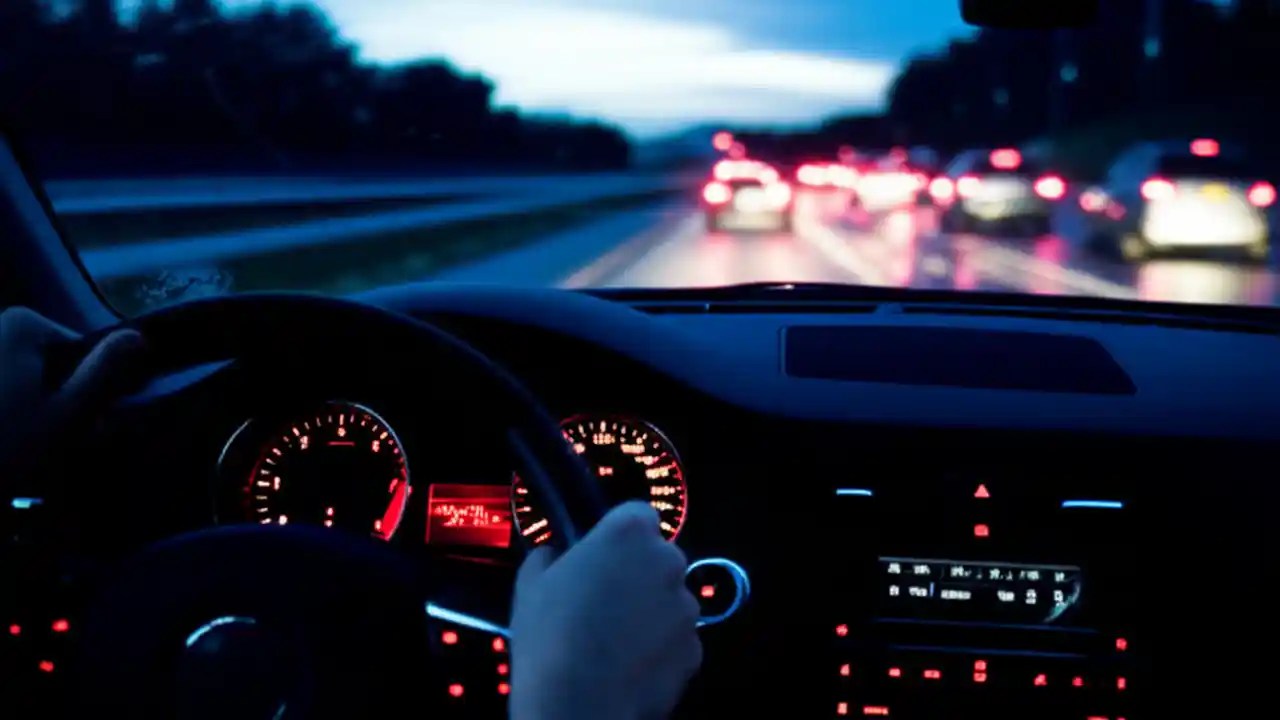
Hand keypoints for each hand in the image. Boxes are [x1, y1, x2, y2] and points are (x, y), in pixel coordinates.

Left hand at [0, 307, 142, 489]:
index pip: (81, 351)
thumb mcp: (65, 410)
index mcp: (24, 325)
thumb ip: (104, 371)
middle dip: (59, 400)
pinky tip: (9, 436)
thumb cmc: (5, 441)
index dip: (89, 390)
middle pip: (50, 362)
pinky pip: (6, 387)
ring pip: (24, 378)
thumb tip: (139, 335)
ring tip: (30, 445)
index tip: (85, 427)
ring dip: (34, 409)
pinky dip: (10, 409)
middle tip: (57, 441)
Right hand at [509, 501, 701, 719]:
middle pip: (658, 558)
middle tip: (604, 602)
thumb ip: (549, 558)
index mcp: (629, 533)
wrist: (577, 703)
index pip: (638, 515)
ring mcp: (687, 606)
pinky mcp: (695, 648)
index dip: (620, 536)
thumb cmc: (551, 634)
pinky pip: (677, 639)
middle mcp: (668, 561)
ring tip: (615, 640)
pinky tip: (629, 665)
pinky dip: (660, 648)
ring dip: (650, 613)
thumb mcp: (531, 585)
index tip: (602, 557)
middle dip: (638, 574)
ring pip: (670, 600)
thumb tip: (553, 555)